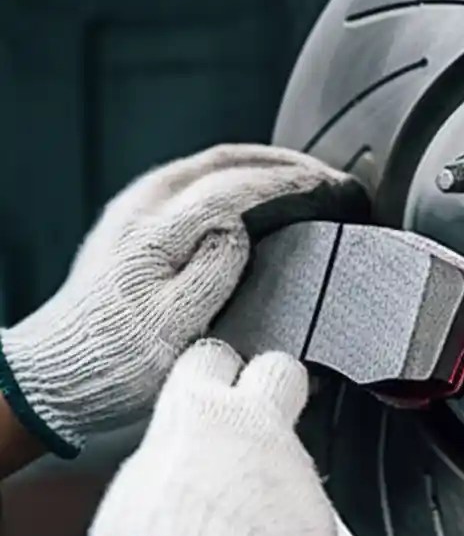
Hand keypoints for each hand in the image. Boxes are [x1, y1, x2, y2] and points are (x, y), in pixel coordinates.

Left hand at [0, 144, 363, 456]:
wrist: (61, 374)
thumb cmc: (118, 360)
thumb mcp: (177, 324)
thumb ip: (215, 268)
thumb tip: (241, 230)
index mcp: (157, 228)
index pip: (238, 186)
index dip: (292, 183)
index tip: (332, 188)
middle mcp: (143, 205)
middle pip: (226, 161)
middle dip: (284, 164)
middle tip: (329, 177)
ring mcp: (135, 208)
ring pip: (211, 166)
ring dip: (262, 166)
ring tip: (304, 178)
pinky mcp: (133, 221)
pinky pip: (196, 182)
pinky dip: (237, 179)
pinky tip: (258, 196)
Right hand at [88, 339, 338, 535]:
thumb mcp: (136, 484)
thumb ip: (172, 455)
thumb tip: (179, 462)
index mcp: (202, 413)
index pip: (214, 357)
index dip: (212, 374)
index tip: (210, 386)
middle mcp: (262, 432)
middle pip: (283, 372)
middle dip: (273, 386)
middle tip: (256, 416)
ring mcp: (302, 476)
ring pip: (297, 463)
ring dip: (276, 486)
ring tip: (239, 529)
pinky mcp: (327, 524)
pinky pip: (311, 526)